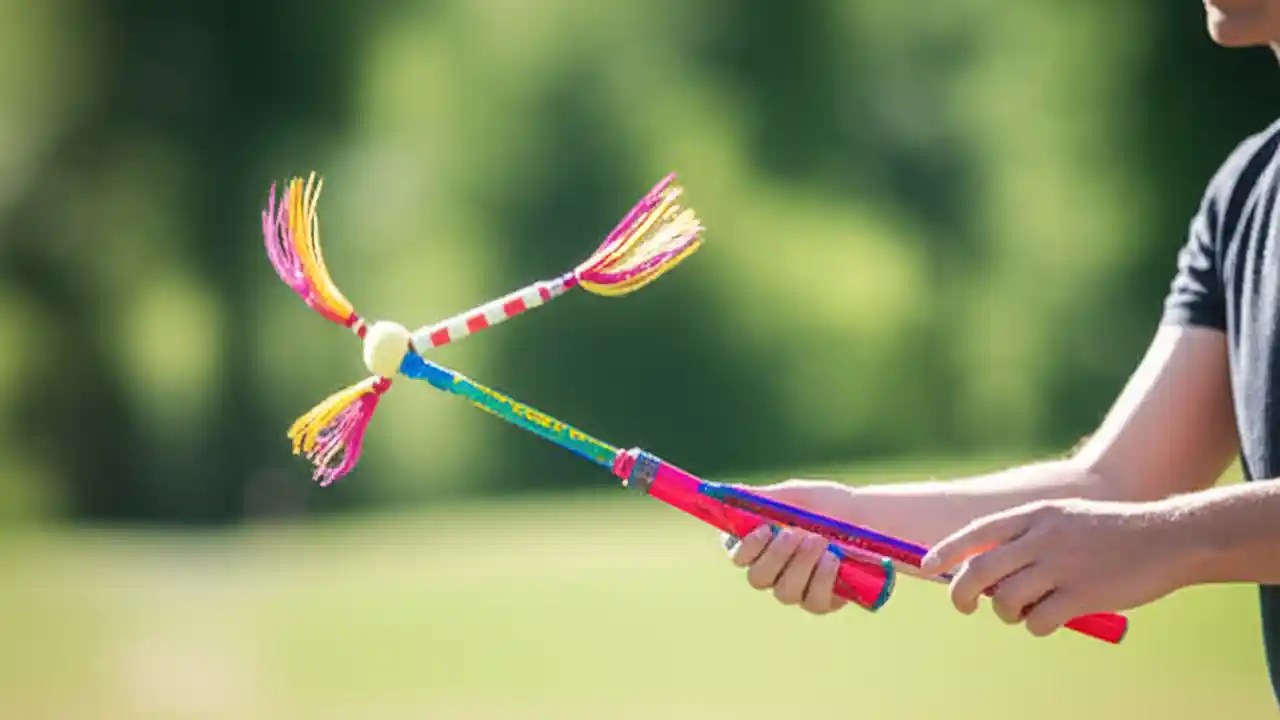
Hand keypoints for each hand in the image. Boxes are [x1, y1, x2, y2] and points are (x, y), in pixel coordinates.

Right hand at [722, 480, 849, 614]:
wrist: (869, 519)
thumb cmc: (826, 504)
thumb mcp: (793, 495)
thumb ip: (760, 498)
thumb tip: (726, 492)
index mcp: (759, 544)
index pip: (737, 556)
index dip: (746, 548)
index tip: (765, 529)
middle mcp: (774, 571)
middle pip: (757, 579)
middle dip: (776, 557)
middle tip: (796, 534)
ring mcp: (797, 589)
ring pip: (784, 592)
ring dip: (802, 566)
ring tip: (821, 541)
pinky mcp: (821, 602)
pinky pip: (813, 602)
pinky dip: (822, 580)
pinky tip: (834, 560)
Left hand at [920, 498, 1188, 635]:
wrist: (1167, 538)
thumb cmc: (1109, 533)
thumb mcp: (1063, 518)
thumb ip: (1026, 538)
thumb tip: (981, 570)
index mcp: (1036, 515)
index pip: (977, 532)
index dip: (947, 550)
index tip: (925, 565)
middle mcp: (1043, 537)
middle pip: (980, 570)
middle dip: (960, 592)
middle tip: (962, 605)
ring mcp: (1063, 566)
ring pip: (1006, 600)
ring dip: (1007, 613)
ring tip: (1024, 610)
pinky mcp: (1083, 595)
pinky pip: (1038, 621)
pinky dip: (1036, 625)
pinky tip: (1052, 618)